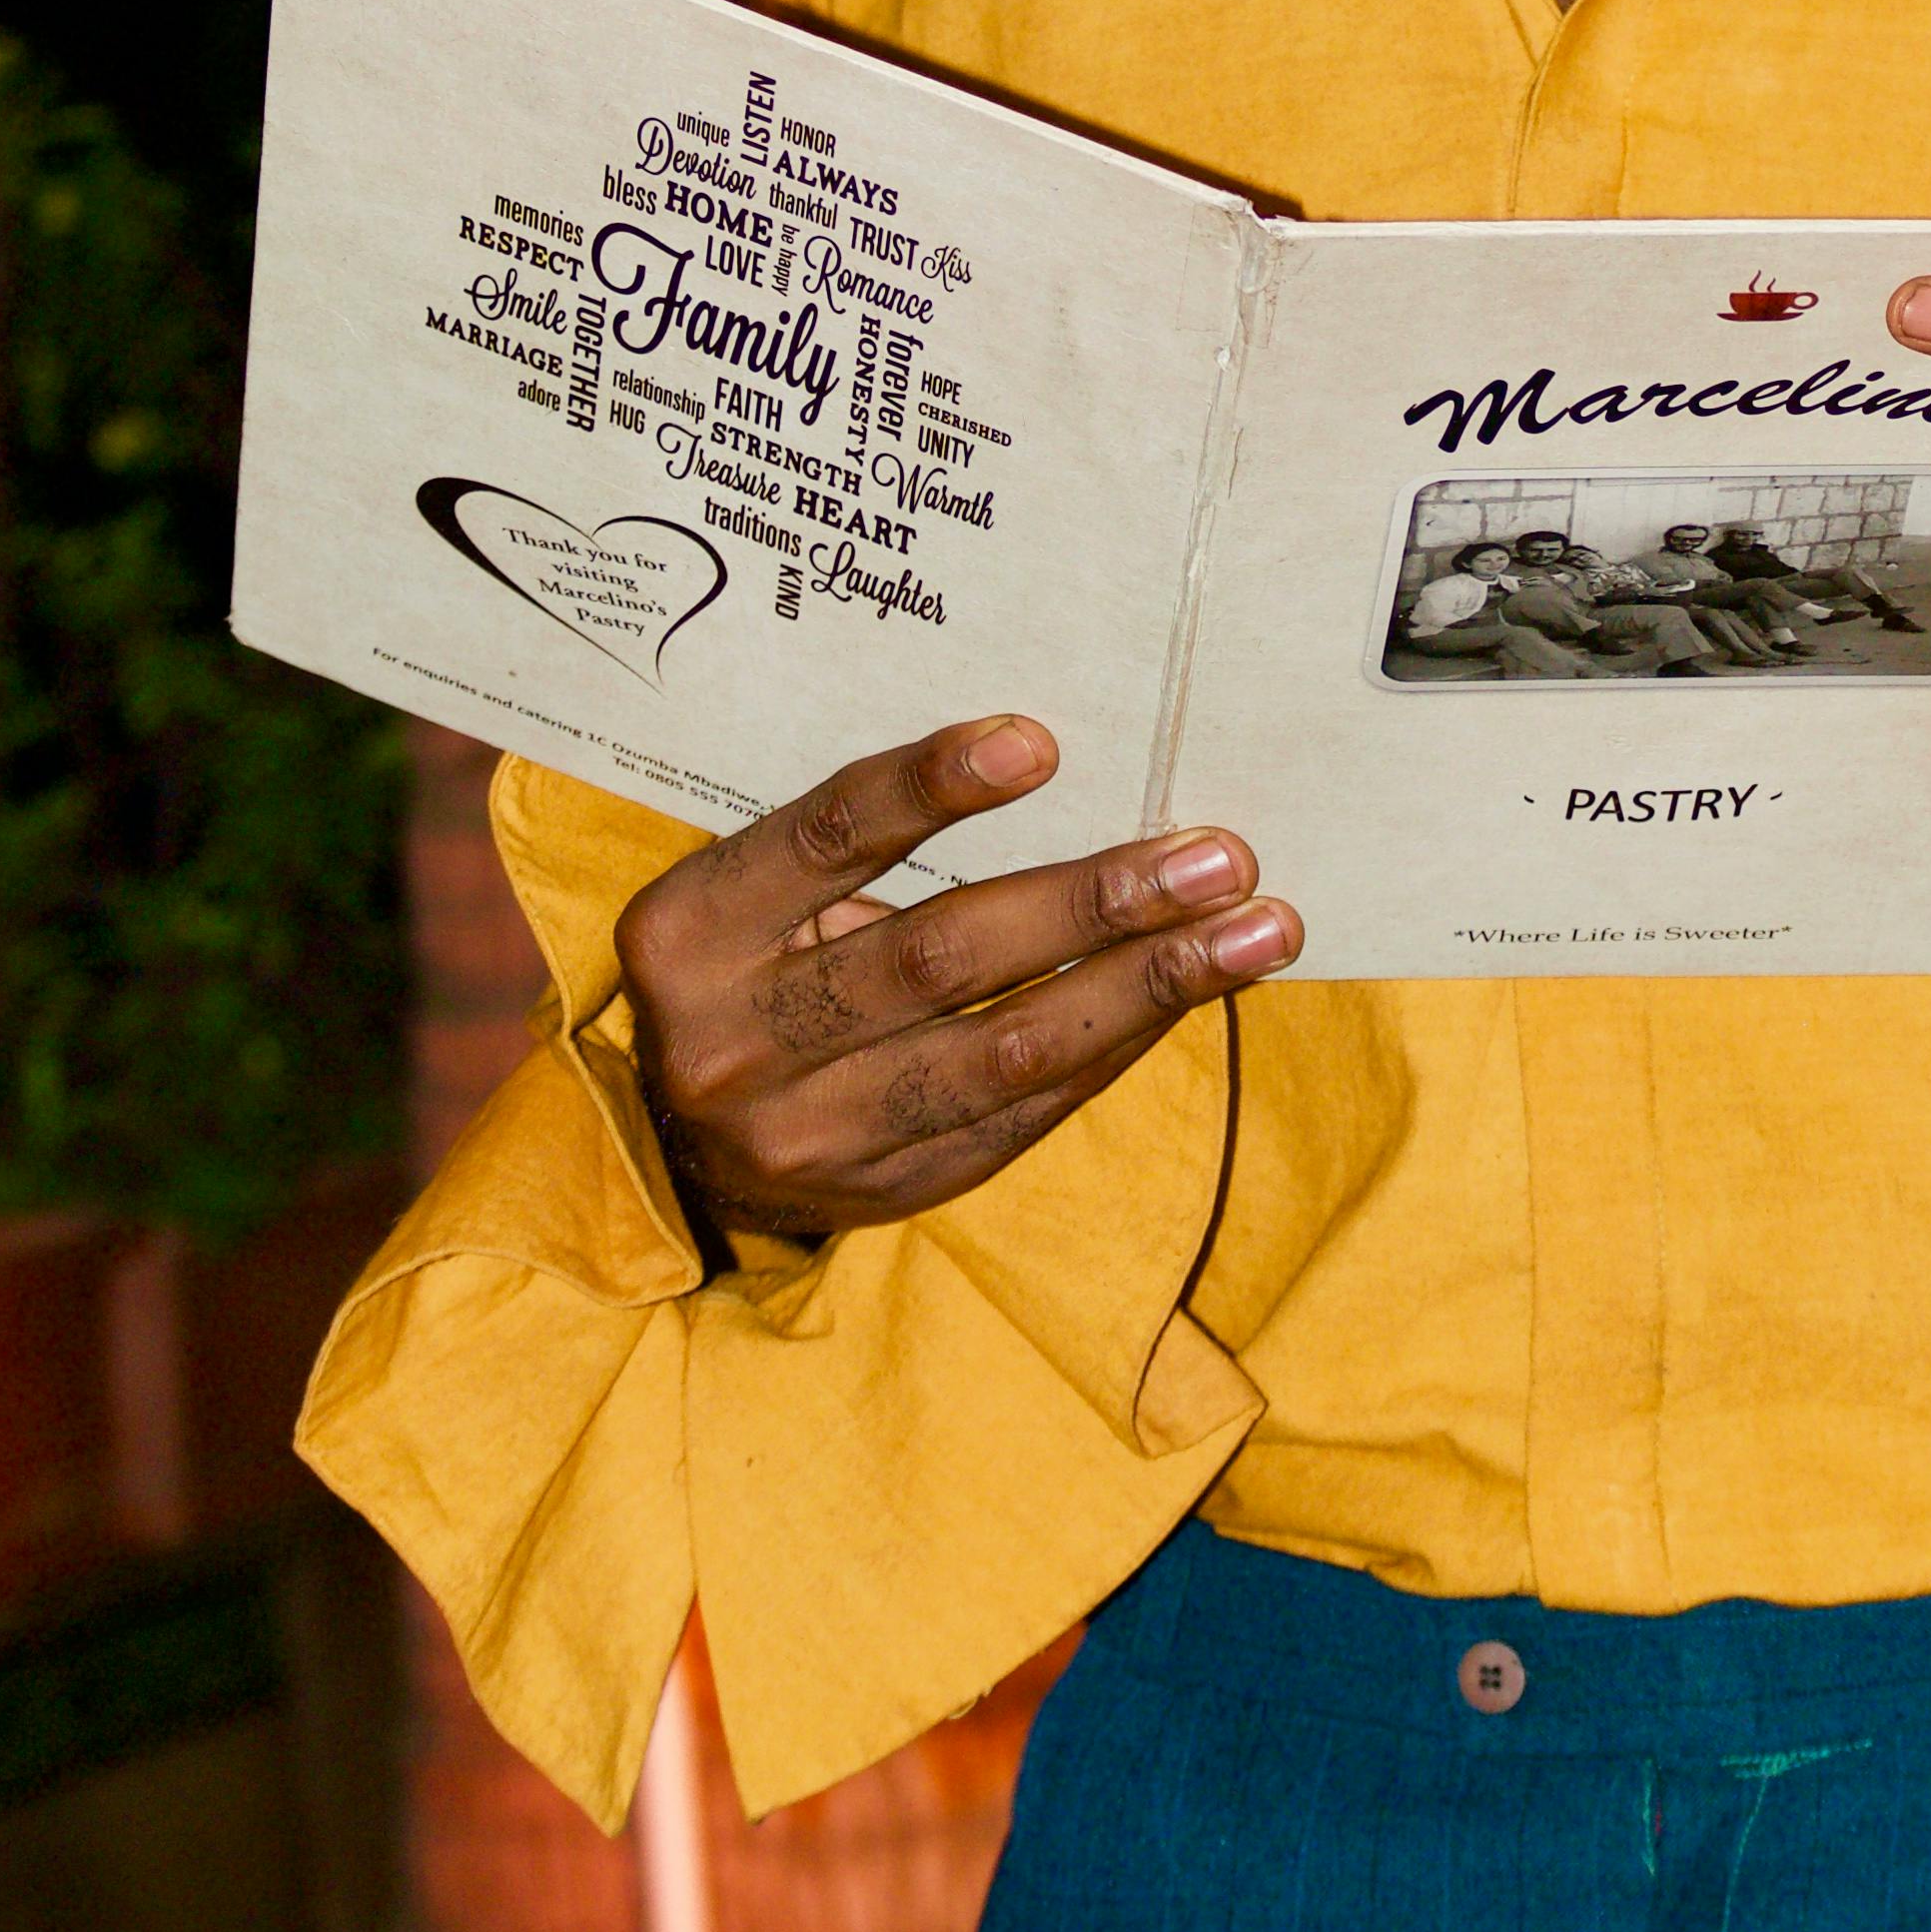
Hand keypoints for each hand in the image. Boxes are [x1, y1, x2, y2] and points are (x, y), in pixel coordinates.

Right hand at [611, 713, 1297, 1248]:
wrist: (677, 1149)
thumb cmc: (745, 970)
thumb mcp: (751, 896)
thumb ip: (857, 843)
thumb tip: (1050, 762)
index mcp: (691, 932)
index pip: (825, 838)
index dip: (930, 788)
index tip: (1042, 741)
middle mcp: (735, 1040)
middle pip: (937, 957)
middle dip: (1093, 902)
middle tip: (1215, 856)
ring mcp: (808, 1132)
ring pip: (1002, 1051)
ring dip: (1146, 986)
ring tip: (1253, 932)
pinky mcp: (885, 1190)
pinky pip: (1024, 1113)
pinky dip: (1117, 1046)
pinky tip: (1191, 995)